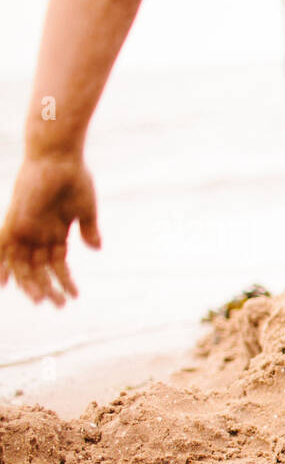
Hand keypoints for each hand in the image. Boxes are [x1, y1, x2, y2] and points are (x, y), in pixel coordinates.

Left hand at [0, 154, 100, 306]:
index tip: (73, 296)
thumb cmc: (73, 178)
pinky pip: (1, 246)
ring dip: (31, 283)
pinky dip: (0, 264)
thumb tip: (96, 248)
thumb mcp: (85, 209)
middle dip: (47, 287)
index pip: (56, 263)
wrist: (59, 157)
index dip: (64, 280)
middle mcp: (37, 232)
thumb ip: (88, 230)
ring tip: (42, 300)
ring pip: (23, 264)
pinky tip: (4, 283)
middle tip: (57, 306)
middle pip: (38, 268)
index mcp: (55, 231)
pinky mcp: (14, 221)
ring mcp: (25, 228)